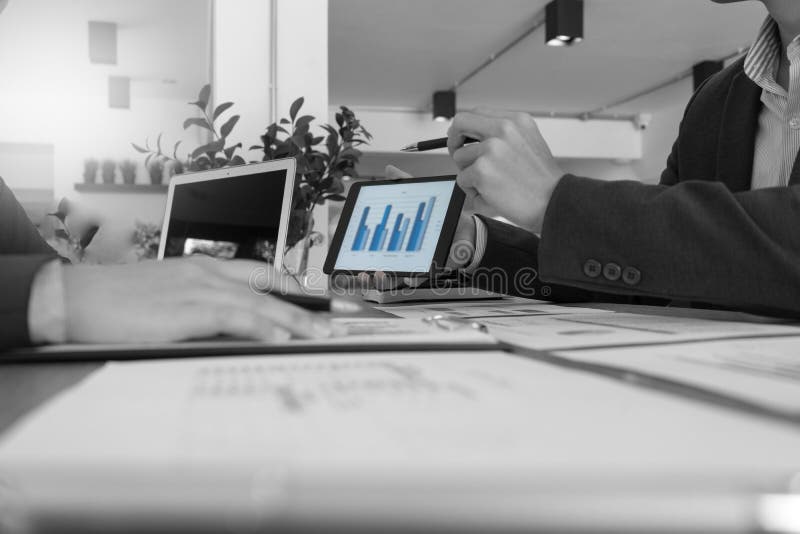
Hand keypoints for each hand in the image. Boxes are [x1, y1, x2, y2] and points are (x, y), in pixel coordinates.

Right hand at [61, 257, 330, 342]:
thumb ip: (196, 306)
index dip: (289, 287)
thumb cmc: (112, 301)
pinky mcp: (185, 310)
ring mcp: (197, 289)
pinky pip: (234, 318)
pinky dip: (261, 328)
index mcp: (200, 267)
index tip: (312, 300)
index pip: (257, 273)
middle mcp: (205, 273)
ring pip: (259, 305)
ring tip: (319, 336)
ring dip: (293, 322)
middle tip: (330, 325)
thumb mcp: (163, 297)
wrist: (72, 297)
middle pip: (267, 290)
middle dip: (302, 309)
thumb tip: (224, 327)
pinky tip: (281, 339)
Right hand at [346, 165, 476, 288]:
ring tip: (378, 274)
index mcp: (393, 241)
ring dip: (382, 281)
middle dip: (366, 278)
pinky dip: (412, 280)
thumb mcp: (421, 198)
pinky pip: (418, 279)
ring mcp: (413, 264)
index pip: (370, 253)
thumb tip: (389, 170)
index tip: (350, 263)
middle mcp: (400, 257)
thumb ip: (405, 184)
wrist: (467, 229)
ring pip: (393, 280)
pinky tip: (408, 278)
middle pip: (377, 273)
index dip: (358, 263)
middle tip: (363, 273)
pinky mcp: (429, 269)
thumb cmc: (440, 217)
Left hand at [447, 109, 564, 233]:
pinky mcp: (482, 170)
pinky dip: (473, 192)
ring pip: (460, 158)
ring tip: (492, 186)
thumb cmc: (543, 182)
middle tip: (458, 155)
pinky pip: (462, 180)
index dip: (466, 128)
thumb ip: (504, 137)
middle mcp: (504, 129)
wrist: (554, 203)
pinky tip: (493, 196)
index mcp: (517, 120)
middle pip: (460, 122)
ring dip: (470, 174)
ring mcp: (491, 148)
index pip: (478, 113)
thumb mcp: (529, 144)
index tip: (463, 138)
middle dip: (454, 140)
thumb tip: (474, 138)